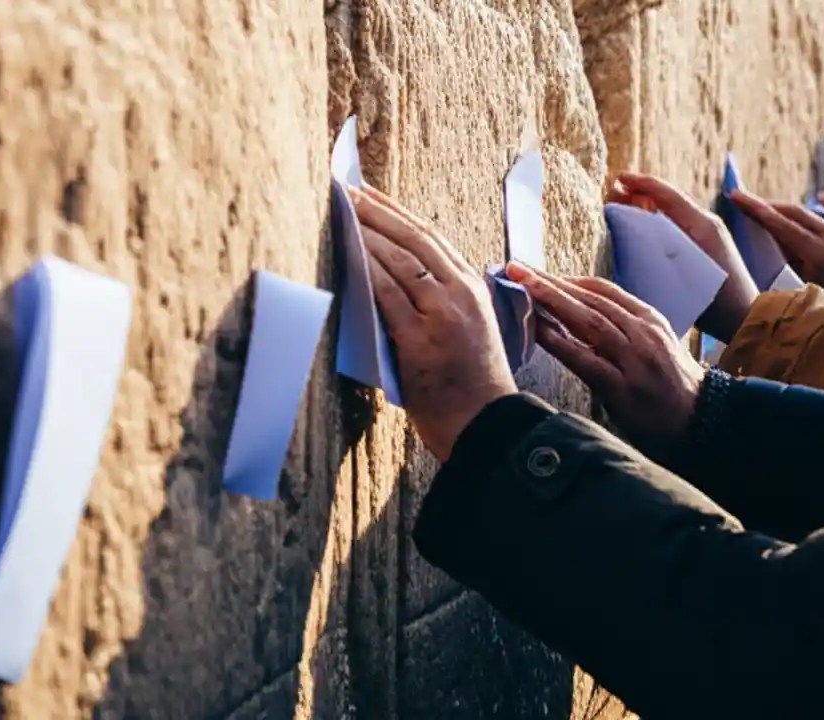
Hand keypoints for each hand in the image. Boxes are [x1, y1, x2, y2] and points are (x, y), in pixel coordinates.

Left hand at [352, 185, 517, 460]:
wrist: (484, 423)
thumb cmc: (469, 382)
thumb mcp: (468, 328)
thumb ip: (442, 299)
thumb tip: (396, 272)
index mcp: (472, 288)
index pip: (431, 237)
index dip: (396, 212)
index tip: (369, 192)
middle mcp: (460, 294)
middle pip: (413, 240)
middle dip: (375, 212)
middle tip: (344, 191)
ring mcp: (441, 317)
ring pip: (399, 261)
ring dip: (365, 234)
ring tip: (339, 215)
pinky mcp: (420, 341)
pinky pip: (386, 296)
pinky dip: (365, 272)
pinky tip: (346, 255)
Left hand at [505, 261, 702, 454]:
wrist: (701, 421)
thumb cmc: (673, 385)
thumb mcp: (656, 345)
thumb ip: (624, 328)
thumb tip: (578, 315)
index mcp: (649, 319)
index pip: (604, 289)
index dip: (568, 278)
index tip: (539, 271)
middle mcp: (643, 333)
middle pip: (590, 299)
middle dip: (551, 282)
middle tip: (518, 267)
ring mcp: (633, 359)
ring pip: (587, 320)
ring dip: (551, 300)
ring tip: (522, 286)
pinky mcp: (622, 388)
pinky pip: (585, 359)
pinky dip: (560, 342)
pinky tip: (538, 330)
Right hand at [609, 172, 757, 343]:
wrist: (744, 316)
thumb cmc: (714, 300)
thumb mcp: (680, 272)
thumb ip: (658, 246)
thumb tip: (633, 224)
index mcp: (701, 224)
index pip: (667, 194)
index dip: (641, 183)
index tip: (619, 179)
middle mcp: (707, 222)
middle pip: (669, 199)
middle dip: (641, 192)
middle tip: (615, 191)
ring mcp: (709, 232)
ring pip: (674, 210)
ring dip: (649, 204)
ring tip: (624, 203)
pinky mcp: (709, 243)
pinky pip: (679, 222)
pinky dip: (659, 218)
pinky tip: (644, 224)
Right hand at [730, 190, 823, 303]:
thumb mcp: (798, 288)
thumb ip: (782, 261)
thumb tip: (760, 239)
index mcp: (820, 253)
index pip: (783, 225)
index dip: (758, 209)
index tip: (738, 196)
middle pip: (793, 211)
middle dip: (765, 204)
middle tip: (740, 197)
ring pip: (801, 213)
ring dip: (776, 209)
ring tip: (752, 206)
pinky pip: (809, 220)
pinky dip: (789, 218)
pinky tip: (774, 219)